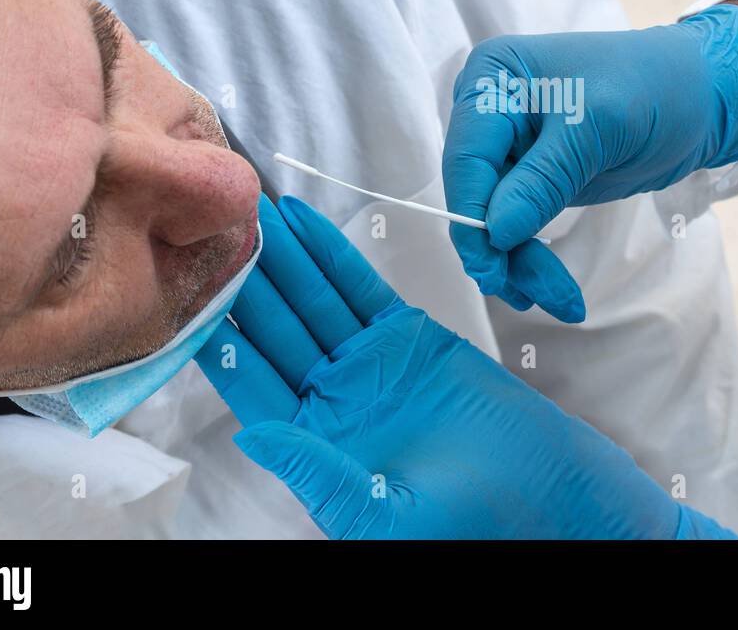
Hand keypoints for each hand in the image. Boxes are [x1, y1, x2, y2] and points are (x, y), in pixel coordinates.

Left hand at [195, 194, 735, 538]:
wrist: (542, 493)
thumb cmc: (466, 524)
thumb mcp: (375, 514)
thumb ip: (314, 469)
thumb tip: (253, 432)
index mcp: (317, 444)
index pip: (255, 385)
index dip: (224, 339)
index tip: (194, 295)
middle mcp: (334, 400)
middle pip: (277, 332)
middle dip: (249, 282)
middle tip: (217, 230)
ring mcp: (370, 365)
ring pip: (314, 302)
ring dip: (285, 260)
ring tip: (253, 214)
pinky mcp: (409, 339)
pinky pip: (362, 291)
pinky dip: (334, 258)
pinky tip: (307, 227)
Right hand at [442, 4, 737, 320]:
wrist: (700, 97)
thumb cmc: (653, 88)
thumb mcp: (598, 129)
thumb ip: (542, 180)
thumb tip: (494, 232)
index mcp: (492, 79)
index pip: (466, 158)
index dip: (473, 217)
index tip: (491, 268)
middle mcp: (489, 110)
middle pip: (474, 194)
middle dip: (501, 250)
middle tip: (532, 297)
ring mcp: (509, 146)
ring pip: (492, 219)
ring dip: (519, 264)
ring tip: (561, 301)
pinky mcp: (530, 176)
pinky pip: (516, 224)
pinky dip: (532, 257)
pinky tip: (554, 289)